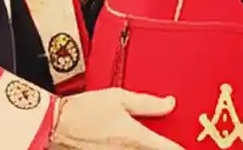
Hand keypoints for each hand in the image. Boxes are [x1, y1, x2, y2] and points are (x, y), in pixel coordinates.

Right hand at [47, 88, 180, 149]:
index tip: (187, 148)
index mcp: (134, 137)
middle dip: (163, 147)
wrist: (55, 125)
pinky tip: (128, 142)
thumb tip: (170, 103)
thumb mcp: (119, 98)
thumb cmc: (85, 109)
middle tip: (168, 142)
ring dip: (145, 147)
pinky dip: (132, 148)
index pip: (166, 148)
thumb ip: (147, 103)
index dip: (180, 149)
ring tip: (143, 139)